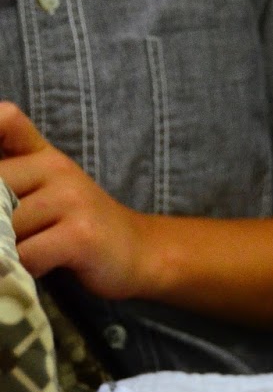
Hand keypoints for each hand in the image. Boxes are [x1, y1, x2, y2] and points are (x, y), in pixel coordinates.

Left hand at [0, 103, 147, 298]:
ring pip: (4, 228)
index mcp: (44, 154)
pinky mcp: (81, 235)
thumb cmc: (79, 222)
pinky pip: (27, 255)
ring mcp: (71, 200)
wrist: (139, 249)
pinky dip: (24, 269)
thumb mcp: (47, 186)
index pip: (6, 122)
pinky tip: (38, 268)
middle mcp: (57, 168)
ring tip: (24, 253)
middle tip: (9, 235)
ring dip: (6, 250)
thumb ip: (12, 169)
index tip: (3, 188)